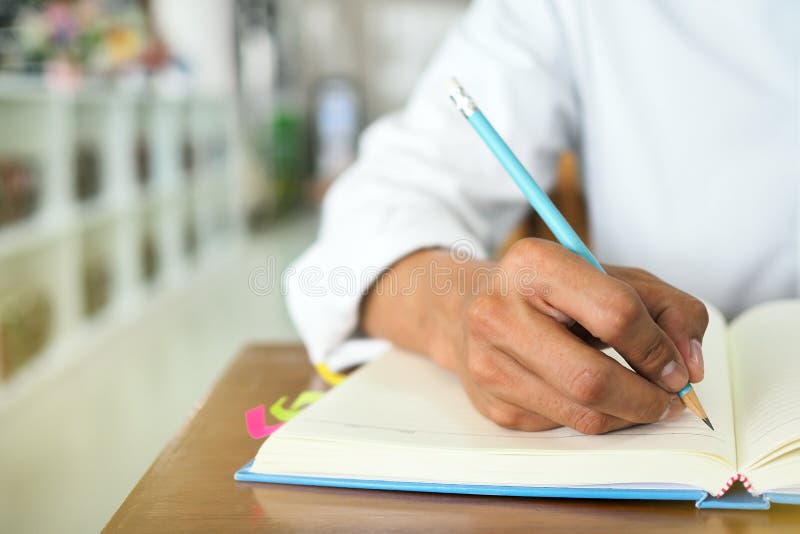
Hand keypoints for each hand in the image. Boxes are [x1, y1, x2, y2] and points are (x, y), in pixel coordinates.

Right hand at [362, 239, 708, 433]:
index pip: (616, 314)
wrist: (468, 307)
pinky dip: (594, 419)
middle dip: (647, 399)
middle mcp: (498, 312)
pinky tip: (590, 396)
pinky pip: (562, 427)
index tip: (679, 368)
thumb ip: (666, 308)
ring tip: (639, 398)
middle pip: (592, 379)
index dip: (659, 349)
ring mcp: (487, 362)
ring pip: (581, 415)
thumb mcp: (611, 276)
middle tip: (669, 400)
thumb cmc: (550, 290)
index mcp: (534, 264)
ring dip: (627, 415)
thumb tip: (690, 367)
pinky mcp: (489, 402)